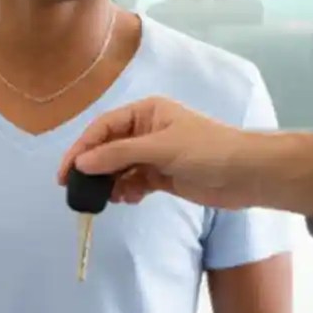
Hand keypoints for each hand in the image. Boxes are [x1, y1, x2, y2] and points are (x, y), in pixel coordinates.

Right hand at [57, 97, 261, 209]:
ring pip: (120, 168)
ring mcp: (155, 154)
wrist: (246, 174)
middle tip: (76, 190)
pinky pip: (135, 182)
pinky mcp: (163, 176)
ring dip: (110, 182)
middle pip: (108, 148)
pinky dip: (128, 191)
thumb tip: (81, 162)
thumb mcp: (160, 148)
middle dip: (93, 168)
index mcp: (146, 112)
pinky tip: (127, 200)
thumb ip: (118, 154)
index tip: (65, 172)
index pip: (103, 128)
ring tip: (106, 198)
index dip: (82, 148)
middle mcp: (147, 130)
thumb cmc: (207, 150)